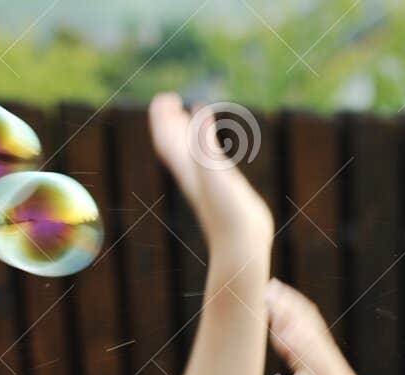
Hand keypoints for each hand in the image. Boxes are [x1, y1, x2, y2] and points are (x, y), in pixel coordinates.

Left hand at [147, 93, 271, 259]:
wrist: (241, 246)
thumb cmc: (226, 213)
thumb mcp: (213, 172)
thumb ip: (204, 141)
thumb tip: (197, 109)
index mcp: (187, 168)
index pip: (167, 139)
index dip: (162, 118)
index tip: (166, 98)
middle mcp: (194, 173)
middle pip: (175, 143)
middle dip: (170, 121)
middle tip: (170, 100)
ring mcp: (209, 181)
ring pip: (191, 152)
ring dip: (186, 133)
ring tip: (184, 115)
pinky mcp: (225, 187)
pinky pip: (210, 162)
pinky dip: (208, 147)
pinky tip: (212, 145)